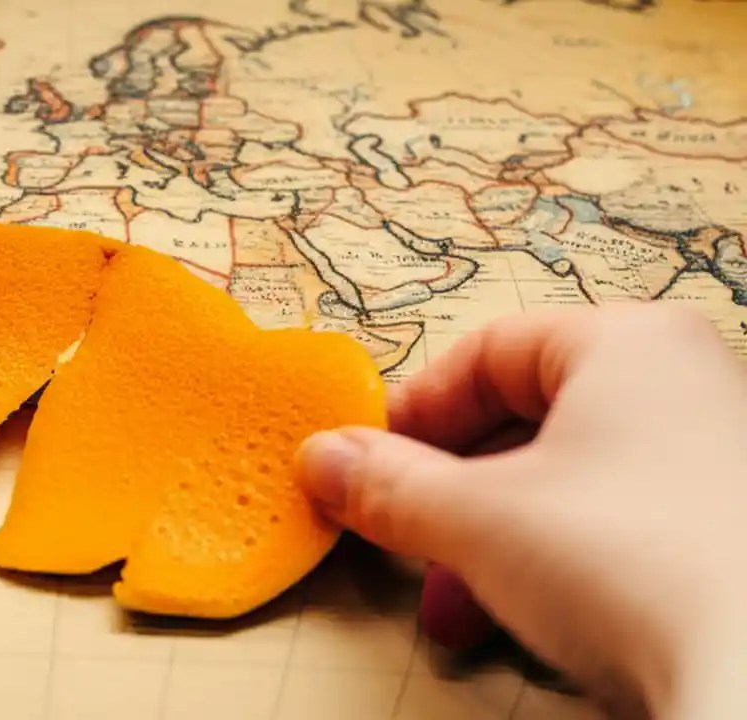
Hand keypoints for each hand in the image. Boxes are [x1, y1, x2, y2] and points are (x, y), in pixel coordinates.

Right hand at [296, 303, 746, 718]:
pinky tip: (525, 620)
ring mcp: (714, 458)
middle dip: (446, 494)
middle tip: (401, 540)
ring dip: (488, 541)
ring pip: (566, 481)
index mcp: (631, 343)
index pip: (487, 350)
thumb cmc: (632, 562)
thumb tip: (321, 459)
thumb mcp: (479, 519)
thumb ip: (389, 485)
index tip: (364, 464)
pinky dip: (553, 564)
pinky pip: (616, 524)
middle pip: (524, 419)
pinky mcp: (724, 530)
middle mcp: (683, 384)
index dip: (411, 409)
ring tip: (453, 606)